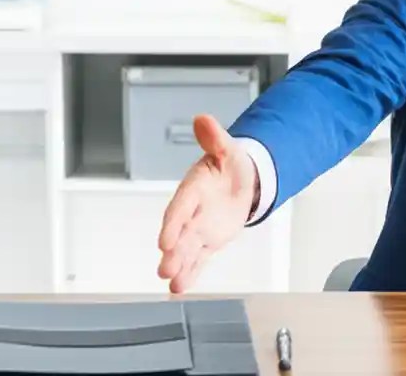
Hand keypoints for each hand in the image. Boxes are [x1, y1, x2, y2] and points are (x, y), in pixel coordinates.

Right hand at [156, 114, 258, 293]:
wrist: (240, 180)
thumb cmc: (230, 164)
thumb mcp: (227, 149)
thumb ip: (214, 138)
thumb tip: (203, 119)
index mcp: (193, 188)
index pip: (180, 207)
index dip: (173, 223)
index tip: (165, 240)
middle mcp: (192, 211)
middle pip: (180, 233)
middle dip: (173, 251)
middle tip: (165, 267)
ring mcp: (198, 228)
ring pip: (187, 250)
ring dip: (179, 265)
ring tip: (171, 281)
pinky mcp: (207, 241)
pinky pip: (198, 259)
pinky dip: (191, 272)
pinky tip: (179, 287)